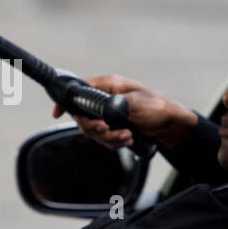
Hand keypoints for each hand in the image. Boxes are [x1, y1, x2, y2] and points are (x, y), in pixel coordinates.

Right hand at [52, 74, 195, 150]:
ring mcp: (107, 114)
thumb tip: (101, 114)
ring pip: (93, 131)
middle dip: (95, 128)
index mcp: (108, 85)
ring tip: (127, 137)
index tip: (57, 112)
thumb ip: (117, 107)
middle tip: (107, 130)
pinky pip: (103, 139)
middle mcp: (104, 99)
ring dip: (109, 138)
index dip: (67, 101)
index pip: (79, 90)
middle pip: (82, 116)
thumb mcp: (137, 104)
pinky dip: (114, 142)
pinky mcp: (112, 127)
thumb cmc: (157, 107)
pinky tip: (128, 140)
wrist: (170, 125)